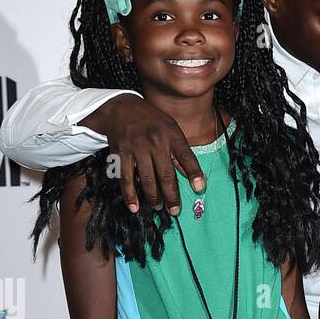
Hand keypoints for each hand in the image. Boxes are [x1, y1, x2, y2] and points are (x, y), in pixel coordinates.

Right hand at [83, 94, 204, 214]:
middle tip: (174, 211)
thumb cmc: (151, 121)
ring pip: (147, 179)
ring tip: (158, 207)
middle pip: (166, 174)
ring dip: (153, 198)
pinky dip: (130, 195)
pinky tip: (135, 207)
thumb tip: (194, 177)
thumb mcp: (171, 129)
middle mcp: (155, 140)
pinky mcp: (120, 153)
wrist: (121, 107)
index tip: (199, 189)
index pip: (186, 157)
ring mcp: (136, 147)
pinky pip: (126, 178)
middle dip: (171, 196)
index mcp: (171, 134)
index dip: (194, 173)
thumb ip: (181, 153)